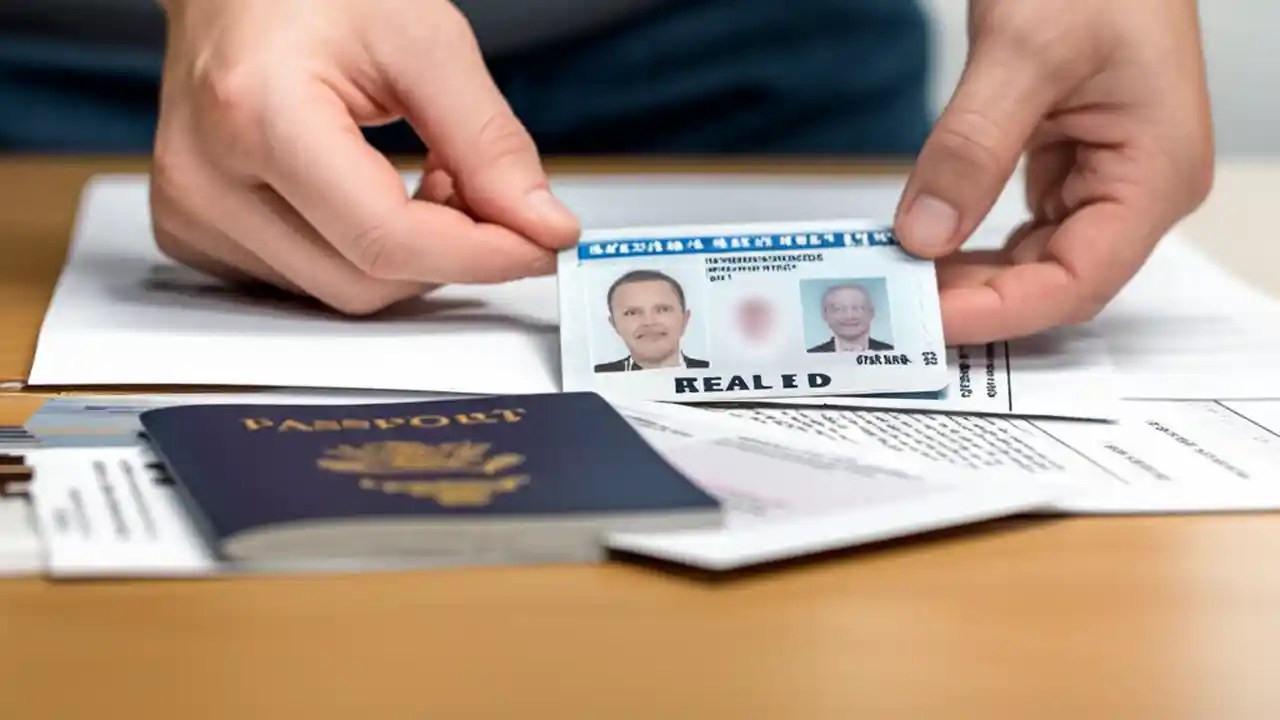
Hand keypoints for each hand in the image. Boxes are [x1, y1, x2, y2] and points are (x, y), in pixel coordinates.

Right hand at [150, 0, 579, 314]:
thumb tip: (545, 229)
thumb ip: (490, 143)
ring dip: (410, 254)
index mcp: (256, 114)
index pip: (386, 238)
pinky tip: (374, 194)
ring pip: (343, 292)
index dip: (481, 253)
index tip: (543, 243)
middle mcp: (206, 178)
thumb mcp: (424, 41)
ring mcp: (192, 214)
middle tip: (478, 185)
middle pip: (368, 280)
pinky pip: (309, 282)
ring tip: (423, 176)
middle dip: (449, 249)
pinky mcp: (194, 234)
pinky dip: (366, 255)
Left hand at [894, 0, 1212, 343]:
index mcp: (1156, 174)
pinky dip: (972, 242)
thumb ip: (971, 147)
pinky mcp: (1073, 166)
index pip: (1077, 281)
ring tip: (900, 281)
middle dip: (973, 300)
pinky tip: (926, 247)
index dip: (999, 311)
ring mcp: (1107, 180)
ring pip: (1034, 262)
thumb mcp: (1023, 51)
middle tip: (894, 303)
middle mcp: (1140, 190)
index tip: (926, 320)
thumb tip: (923, 234)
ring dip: (968, 277)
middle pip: (1054, 283)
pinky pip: (1023, 229)